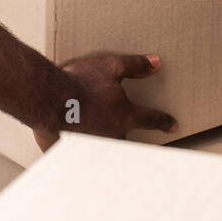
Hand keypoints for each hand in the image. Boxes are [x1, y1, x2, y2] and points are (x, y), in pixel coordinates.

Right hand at [33, 52, 176, 151]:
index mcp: (124, 116)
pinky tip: (73, 152)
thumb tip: (156, 62)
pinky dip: (80, 155)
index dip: (163, 121)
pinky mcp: (75, 155)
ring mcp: (95, 148)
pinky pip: (81, 158)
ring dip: (105, 148)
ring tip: (97, 144)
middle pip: (127, 142)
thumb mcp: (109, 66)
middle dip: (127, 140)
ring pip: (106, 151)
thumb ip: (134, 66)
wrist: (48, 99)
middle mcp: (113, 135)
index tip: (173, 125)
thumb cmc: (79, 83)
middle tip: (126, 141)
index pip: (151, 119)